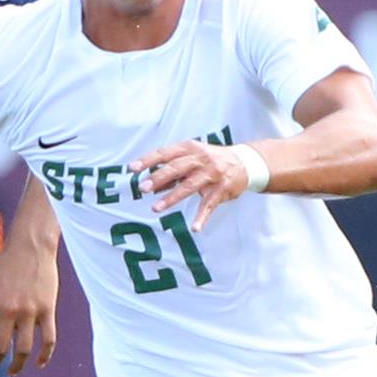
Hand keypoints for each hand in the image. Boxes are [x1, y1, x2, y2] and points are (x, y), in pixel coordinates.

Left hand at [0, 232, 58, 372]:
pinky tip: (39, 363)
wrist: (31, 247)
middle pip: (2, 348)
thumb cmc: (4, 263)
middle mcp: (9, 311)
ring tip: (12, 371)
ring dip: (18, 365)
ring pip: (24, 348)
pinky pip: (48, 339)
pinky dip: (45, 355)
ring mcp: (30, 312)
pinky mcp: (47, 310)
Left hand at [132, 139, 251, 227]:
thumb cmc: (211, 160)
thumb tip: (150, 182)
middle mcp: (200, 159)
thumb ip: (172, 169)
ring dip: (172, 198)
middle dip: (158, 178)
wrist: (244, 162)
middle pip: (176, 168)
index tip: (132, 168)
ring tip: (156, 208)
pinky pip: (209, 205)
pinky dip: (202, 217)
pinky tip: (195, 228)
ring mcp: (212, 174)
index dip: (148, 160)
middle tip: (143, 188)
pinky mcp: (222, 189)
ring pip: (189, 186)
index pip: (165, 153)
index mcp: (190, 148)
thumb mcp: (192, 157)